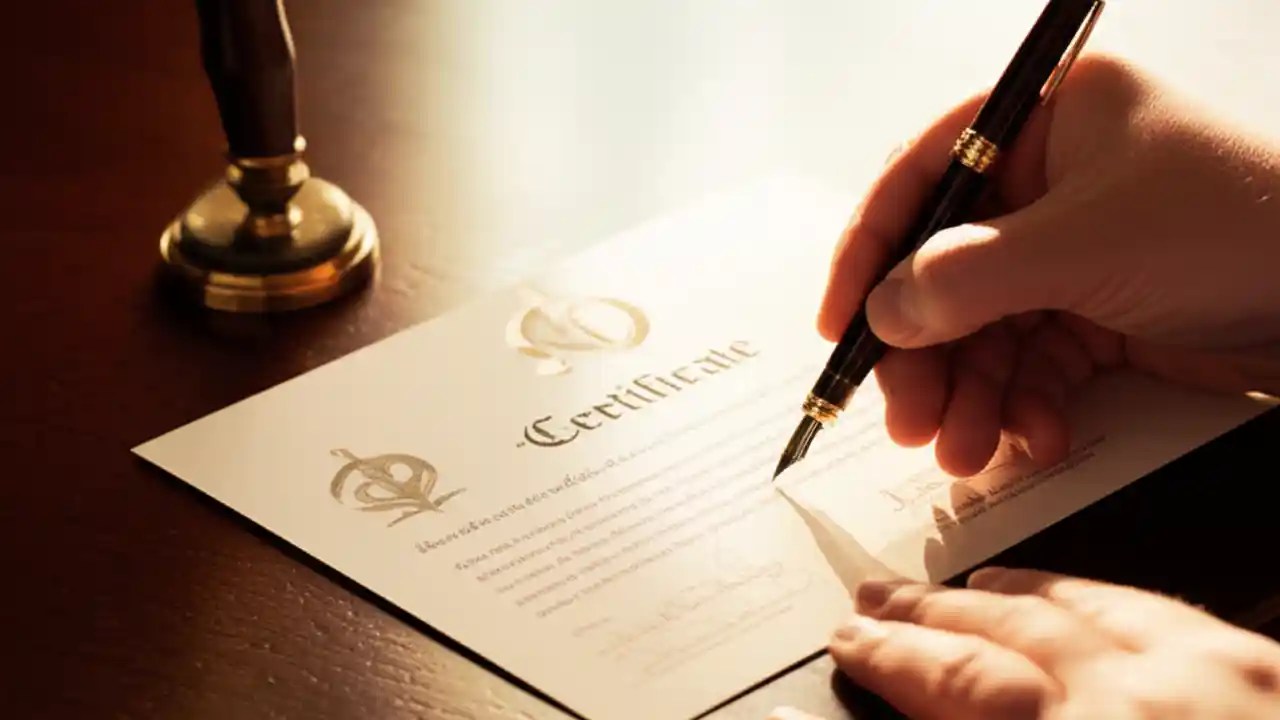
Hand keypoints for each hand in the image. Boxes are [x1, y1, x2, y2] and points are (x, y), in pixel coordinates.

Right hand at [768, 567, 1279, 719]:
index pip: (958, 690)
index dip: (894, 661)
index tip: (852, 641)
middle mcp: (1149, 700)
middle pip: (1011, 635)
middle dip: (932, 613)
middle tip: (880, 596)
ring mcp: (1221, 679)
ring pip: (1090, 608)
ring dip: (1014, 594)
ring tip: (967, 584)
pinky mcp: (1273, 675)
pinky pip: (1171, 612)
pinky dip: (1110, 597)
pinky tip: (1097, 599)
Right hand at [818, 53, 1279, 476]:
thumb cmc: (1238, 229)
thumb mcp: (1084, 244)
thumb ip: (966, 276)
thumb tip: (881, 312)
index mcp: (1044, 121)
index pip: (922, 177)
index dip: (869, 251)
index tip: (838, 324)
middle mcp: (1050, 182)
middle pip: (944, 271)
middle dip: (924, 355)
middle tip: (905, 421)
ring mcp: (1073, 251)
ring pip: (982, 329)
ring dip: (968, 396)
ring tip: (962, 452)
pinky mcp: (1099, 312)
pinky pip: (1033, 363)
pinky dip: (1024, 407)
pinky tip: (1034, 439)